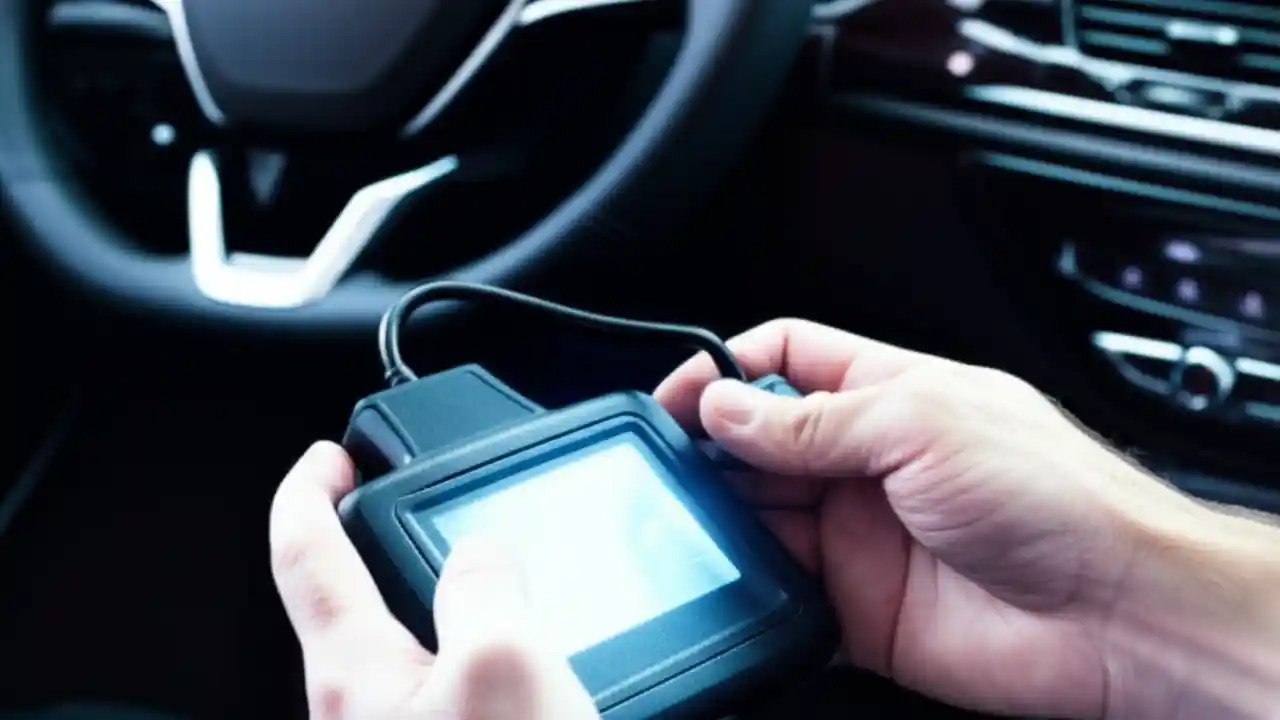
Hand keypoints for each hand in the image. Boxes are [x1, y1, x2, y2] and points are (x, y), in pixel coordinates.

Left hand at [268, 442, 597, 719]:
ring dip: (452, 603)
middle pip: (356, 602)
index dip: (308, 492)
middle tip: (426, 506)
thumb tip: (483, 555)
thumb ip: (484, 589)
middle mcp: (368, 710)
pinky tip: (539, 666)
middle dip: (388, 542)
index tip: (328, 455)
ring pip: (416, 648)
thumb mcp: (503, 666)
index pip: (305, 557)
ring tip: (505, 578)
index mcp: (358, 674)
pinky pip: (460, 689)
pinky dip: (491, 656)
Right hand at [656, 319, 1279, 719]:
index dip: (725, 371)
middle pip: (759, 442)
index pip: (786, 362)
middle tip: (678, 466)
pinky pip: (782, 597)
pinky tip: (739, 583)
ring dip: (724, 520)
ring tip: (700, 523)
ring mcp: (859, 536)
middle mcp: (867, 463)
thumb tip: (727, 407)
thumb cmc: (1057, 499)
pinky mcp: (856, 608)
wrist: (1117, 615)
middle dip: (713, 450)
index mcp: (888, 396)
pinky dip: (751, 593)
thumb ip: (816, 421)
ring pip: (761, 518)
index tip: (678, 397)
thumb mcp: (922, 424)